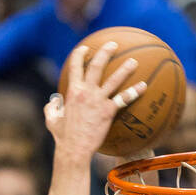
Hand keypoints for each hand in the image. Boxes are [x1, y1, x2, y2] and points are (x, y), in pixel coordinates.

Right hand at [45, 41, 146, 160]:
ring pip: (114, 79)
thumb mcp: (52, 120)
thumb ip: (52, 107)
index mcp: (73, 90)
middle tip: (113, 45)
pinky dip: (134, 92)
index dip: (80, 54)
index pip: (76, 66)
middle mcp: (86, 91)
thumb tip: (54, 101)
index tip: (86, 48)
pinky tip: (144, 87)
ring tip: (134, 61)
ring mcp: (98, 100)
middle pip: (97, 65)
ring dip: (125, 68)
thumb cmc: (62, 137)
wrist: (74, 149)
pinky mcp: (108, 111)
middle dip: (105, 51)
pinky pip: (123, 99)